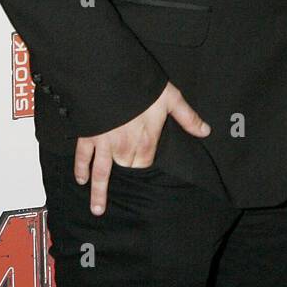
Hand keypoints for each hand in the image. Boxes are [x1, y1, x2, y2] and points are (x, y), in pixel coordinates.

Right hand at [73, 81, 209, 215]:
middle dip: (127, 171)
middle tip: (125, 179)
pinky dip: (81, 169)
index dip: (146, 163)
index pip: (145, 163)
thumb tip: (205, 132)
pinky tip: (80, 180)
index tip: (145, 161)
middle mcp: (124, 148)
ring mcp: (104, 144)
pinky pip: (83, 157)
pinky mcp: (88, 136)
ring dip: (99, 192)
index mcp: (146, 141)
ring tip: (97, 210)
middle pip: (126, 167)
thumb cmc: (143, 87)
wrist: (111, 77)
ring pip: (101, 173)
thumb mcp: (171, 98)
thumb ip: (188, 117)